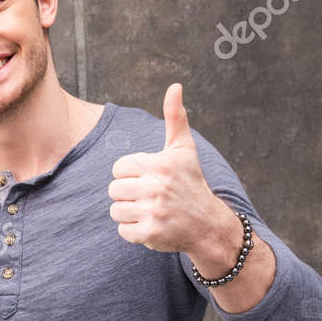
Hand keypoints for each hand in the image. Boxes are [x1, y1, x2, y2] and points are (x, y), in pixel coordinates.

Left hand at [107, 83, 238, 259]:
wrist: (207, 224)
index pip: (118, 168)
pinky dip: (134, 231)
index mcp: (160, 164)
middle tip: (150, 197)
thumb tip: (175, 86)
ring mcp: (153, 211)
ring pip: (115, 210)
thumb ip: (175, 117)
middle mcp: (157, 186)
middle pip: (114, 189)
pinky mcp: (150, 233)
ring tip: (150, 210)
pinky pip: (122, 231)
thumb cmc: (190, 183)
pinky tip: (152, 225)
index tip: (149, 179)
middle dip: (128, 194)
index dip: (130, 174)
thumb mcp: (183, 149)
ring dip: (129, 213)